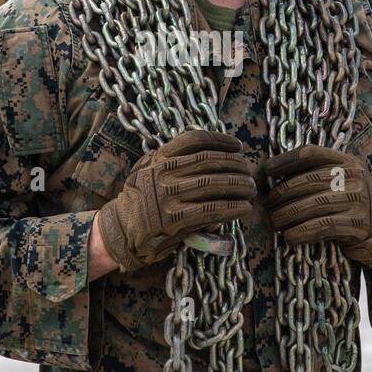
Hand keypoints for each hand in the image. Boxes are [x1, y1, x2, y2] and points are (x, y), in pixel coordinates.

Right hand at [97, 130, 256, 272]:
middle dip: (235, 164)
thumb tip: (209, 155)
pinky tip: (244, 208)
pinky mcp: (176, 220)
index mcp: (159, 158)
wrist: (120, 230)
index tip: (237, 145)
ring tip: (251, 189)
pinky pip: (212, 210)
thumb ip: (171, 159)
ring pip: (214, 185)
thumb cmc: (137, 199)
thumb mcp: (146, 169)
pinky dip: (233, 208)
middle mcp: (164, 174)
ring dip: (239, 186)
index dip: (220, 140)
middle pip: (210, 161)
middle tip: (249, 171)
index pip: (195, 140)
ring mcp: (169, 197)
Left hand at [262, 145, 371, 266]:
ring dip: (288, 215)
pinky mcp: (357, 224)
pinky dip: (301, 232)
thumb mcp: (340, 179)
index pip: (311, 153)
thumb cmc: (350, 200)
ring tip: (275, 222)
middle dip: (283, 193)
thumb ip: (316, 172)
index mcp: (346, 160)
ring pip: (312, 205)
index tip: (267, 169)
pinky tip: (289, 237)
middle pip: (308, 181)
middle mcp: (354, 177)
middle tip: (269, 204)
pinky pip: (322, 226)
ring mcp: (358, 200)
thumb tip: (272, 174)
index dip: (286, 160)